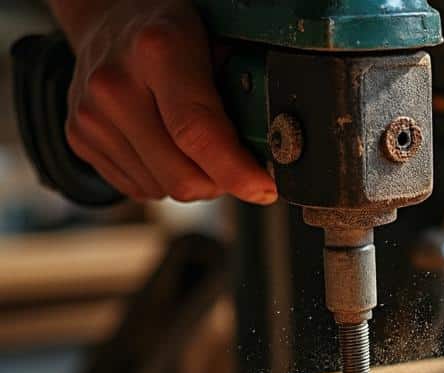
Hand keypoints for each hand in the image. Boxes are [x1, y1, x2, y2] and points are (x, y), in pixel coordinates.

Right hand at [61, 0, 275, 203]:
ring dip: (190, 180)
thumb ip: (243, 92)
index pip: (198, 134)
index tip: (264, 189)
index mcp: (157, 52)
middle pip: (181, 176)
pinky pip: (138, 188)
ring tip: (193, 144)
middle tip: (233, 162)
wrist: (108, 16)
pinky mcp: (78, 137)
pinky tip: (165, 144)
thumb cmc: (170, 30)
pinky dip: (161, 178)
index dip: (236, 172)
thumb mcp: (218, 41)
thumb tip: (269, 150)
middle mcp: (115, 85)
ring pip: (162, 189)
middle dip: (219, 182)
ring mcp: (91, 114)